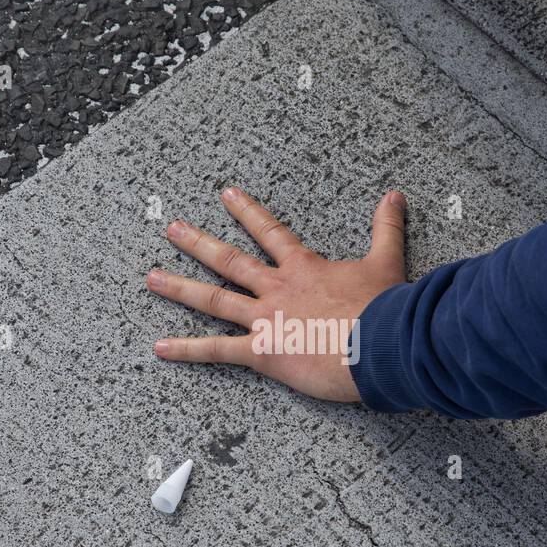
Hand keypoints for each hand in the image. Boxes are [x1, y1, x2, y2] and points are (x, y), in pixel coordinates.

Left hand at [148, 186, 407, 401]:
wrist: (380, 345)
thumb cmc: (385, 309)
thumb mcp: (387, 262)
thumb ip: (386, 228)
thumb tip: (395, 195)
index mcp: (304, 268)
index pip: (270, 232)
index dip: (248, 211)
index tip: (226, 194)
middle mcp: (277, 289)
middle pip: (230, 261)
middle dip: (198, 243)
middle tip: (171, 228)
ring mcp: (266, 319)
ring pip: (214, 299)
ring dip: (180, 287)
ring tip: (150, 277)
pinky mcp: (263, 352)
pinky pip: (218, 351)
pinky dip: (188, 350)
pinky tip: (159, 347)